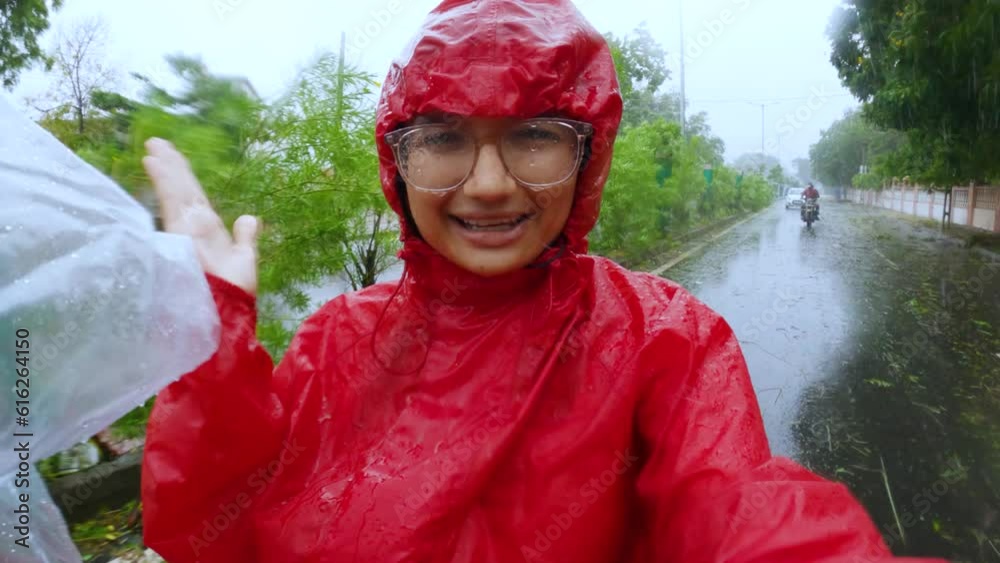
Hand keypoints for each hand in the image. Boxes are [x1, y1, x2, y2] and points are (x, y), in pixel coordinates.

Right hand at [142, 138, 259, 295]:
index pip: (194, 198)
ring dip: (166, 168)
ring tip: (154, 146)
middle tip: (156, 142)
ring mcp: (185, 230)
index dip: (183, 177)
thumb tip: (249, 217)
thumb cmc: (233, 296)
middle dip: (171, 166)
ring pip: (176, 191)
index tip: (170, 156)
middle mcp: (195, 228)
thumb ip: (246, 240)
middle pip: (183, 190)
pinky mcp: (179, 234)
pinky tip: (154, 163)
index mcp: (208, 232)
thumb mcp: (244, 263)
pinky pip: (171, 202)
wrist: (226, 317)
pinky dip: (164, 181)